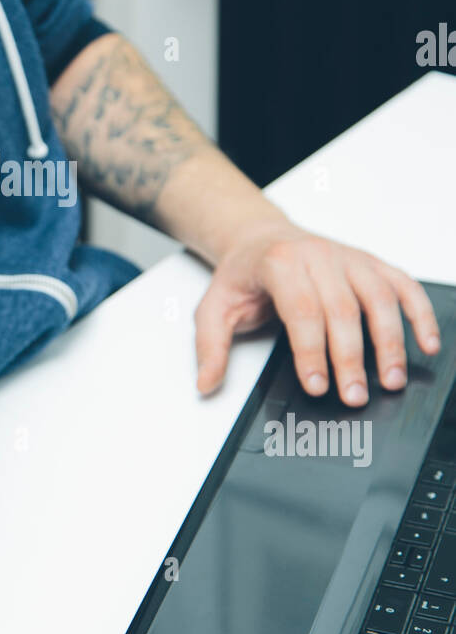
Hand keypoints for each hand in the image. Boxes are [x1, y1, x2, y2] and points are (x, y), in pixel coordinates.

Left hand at [194, 216, 440, 405]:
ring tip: (391, 379)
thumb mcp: (213, 307)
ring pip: (378, 298)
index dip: (311, 350)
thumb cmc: (243, 274)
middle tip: (354, 396)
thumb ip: (209, 347)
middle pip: (343, 309)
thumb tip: (206, 383)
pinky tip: (427, 343)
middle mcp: (319, 256)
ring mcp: (349, 258)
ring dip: (389, 342)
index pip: (301, 309)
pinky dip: (420, 312)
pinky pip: (402, 285)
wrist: (259, 237)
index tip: (316, 385)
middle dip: (350, 358)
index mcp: (280, 263)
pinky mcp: (370, 263)